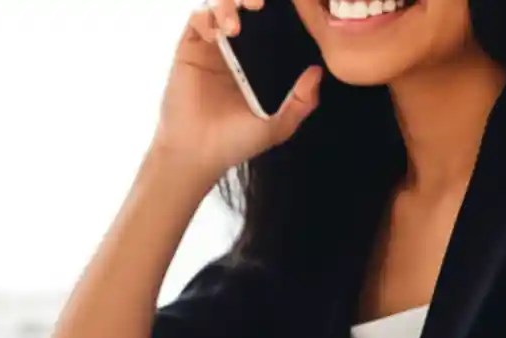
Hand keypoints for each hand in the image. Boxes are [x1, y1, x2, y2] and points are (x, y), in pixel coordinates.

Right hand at [153, 0, 323, 180]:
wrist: (198, 155)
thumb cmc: (234, 143)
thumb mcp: (278, 126)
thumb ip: (302, 102)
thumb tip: (317, 72)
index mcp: (256, 63)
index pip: (269, 24)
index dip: (278, 11)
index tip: (291, 7)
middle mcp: (234, 51)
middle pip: (243, 7)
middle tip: (261, 4)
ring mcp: (210, 49)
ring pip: (219, 7)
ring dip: (228, 5)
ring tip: (236, 24)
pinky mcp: (189, 51)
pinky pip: (197, 20)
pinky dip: (208, 17)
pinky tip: (218, 33)